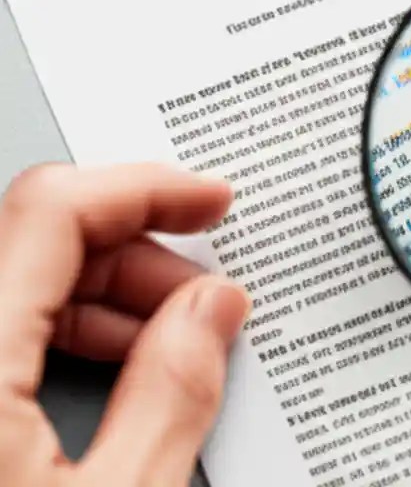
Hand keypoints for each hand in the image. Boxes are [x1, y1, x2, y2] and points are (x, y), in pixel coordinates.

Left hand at [0, 163, 249, 485]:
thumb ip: (168, 399)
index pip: (53, 211)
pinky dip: (64, 331)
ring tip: (176, 346)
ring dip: (108, 298)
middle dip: (141, 257)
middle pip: (37, 239)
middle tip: (209, 299)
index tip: (210, 201)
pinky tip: (119, 371)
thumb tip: (212, 310)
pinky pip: (3, 328)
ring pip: (19, 280)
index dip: (146, 189)